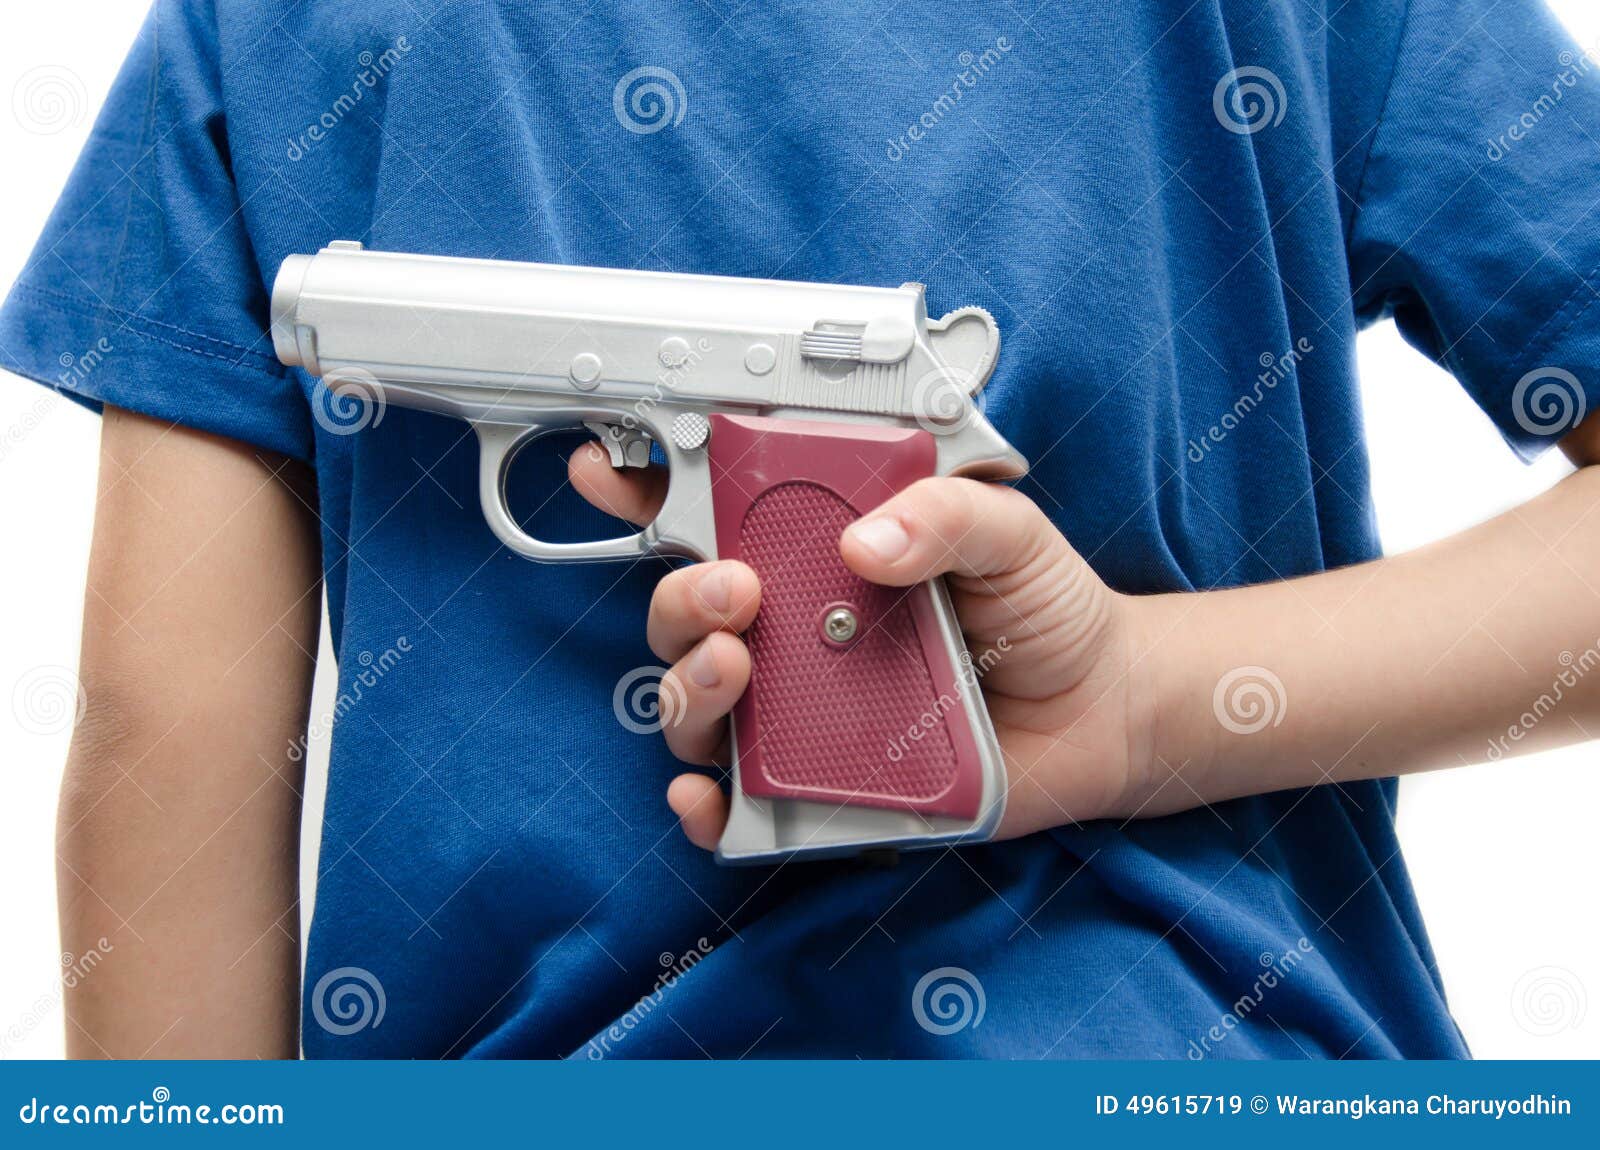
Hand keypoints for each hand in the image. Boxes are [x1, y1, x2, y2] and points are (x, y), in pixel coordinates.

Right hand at [570, 443, 1149, 850]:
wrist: (1102, 710)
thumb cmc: (1048, 611)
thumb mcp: (1008, 533)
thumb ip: (947, 514)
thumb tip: (866, 543)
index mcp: (825, 555)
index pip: (721, 520)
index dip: (650, 493)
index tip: (605, 468)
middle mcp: (796, 632)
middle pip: (687, 615)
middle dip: (680, 599)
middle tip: (732, 589)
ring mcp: (802, 709)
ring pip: (696, 702)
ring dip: (690, 685)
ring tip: (740, 667)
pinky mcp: (821, 782)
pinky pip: (736, 801)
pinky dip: (702, 803)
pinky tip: (706, 792)